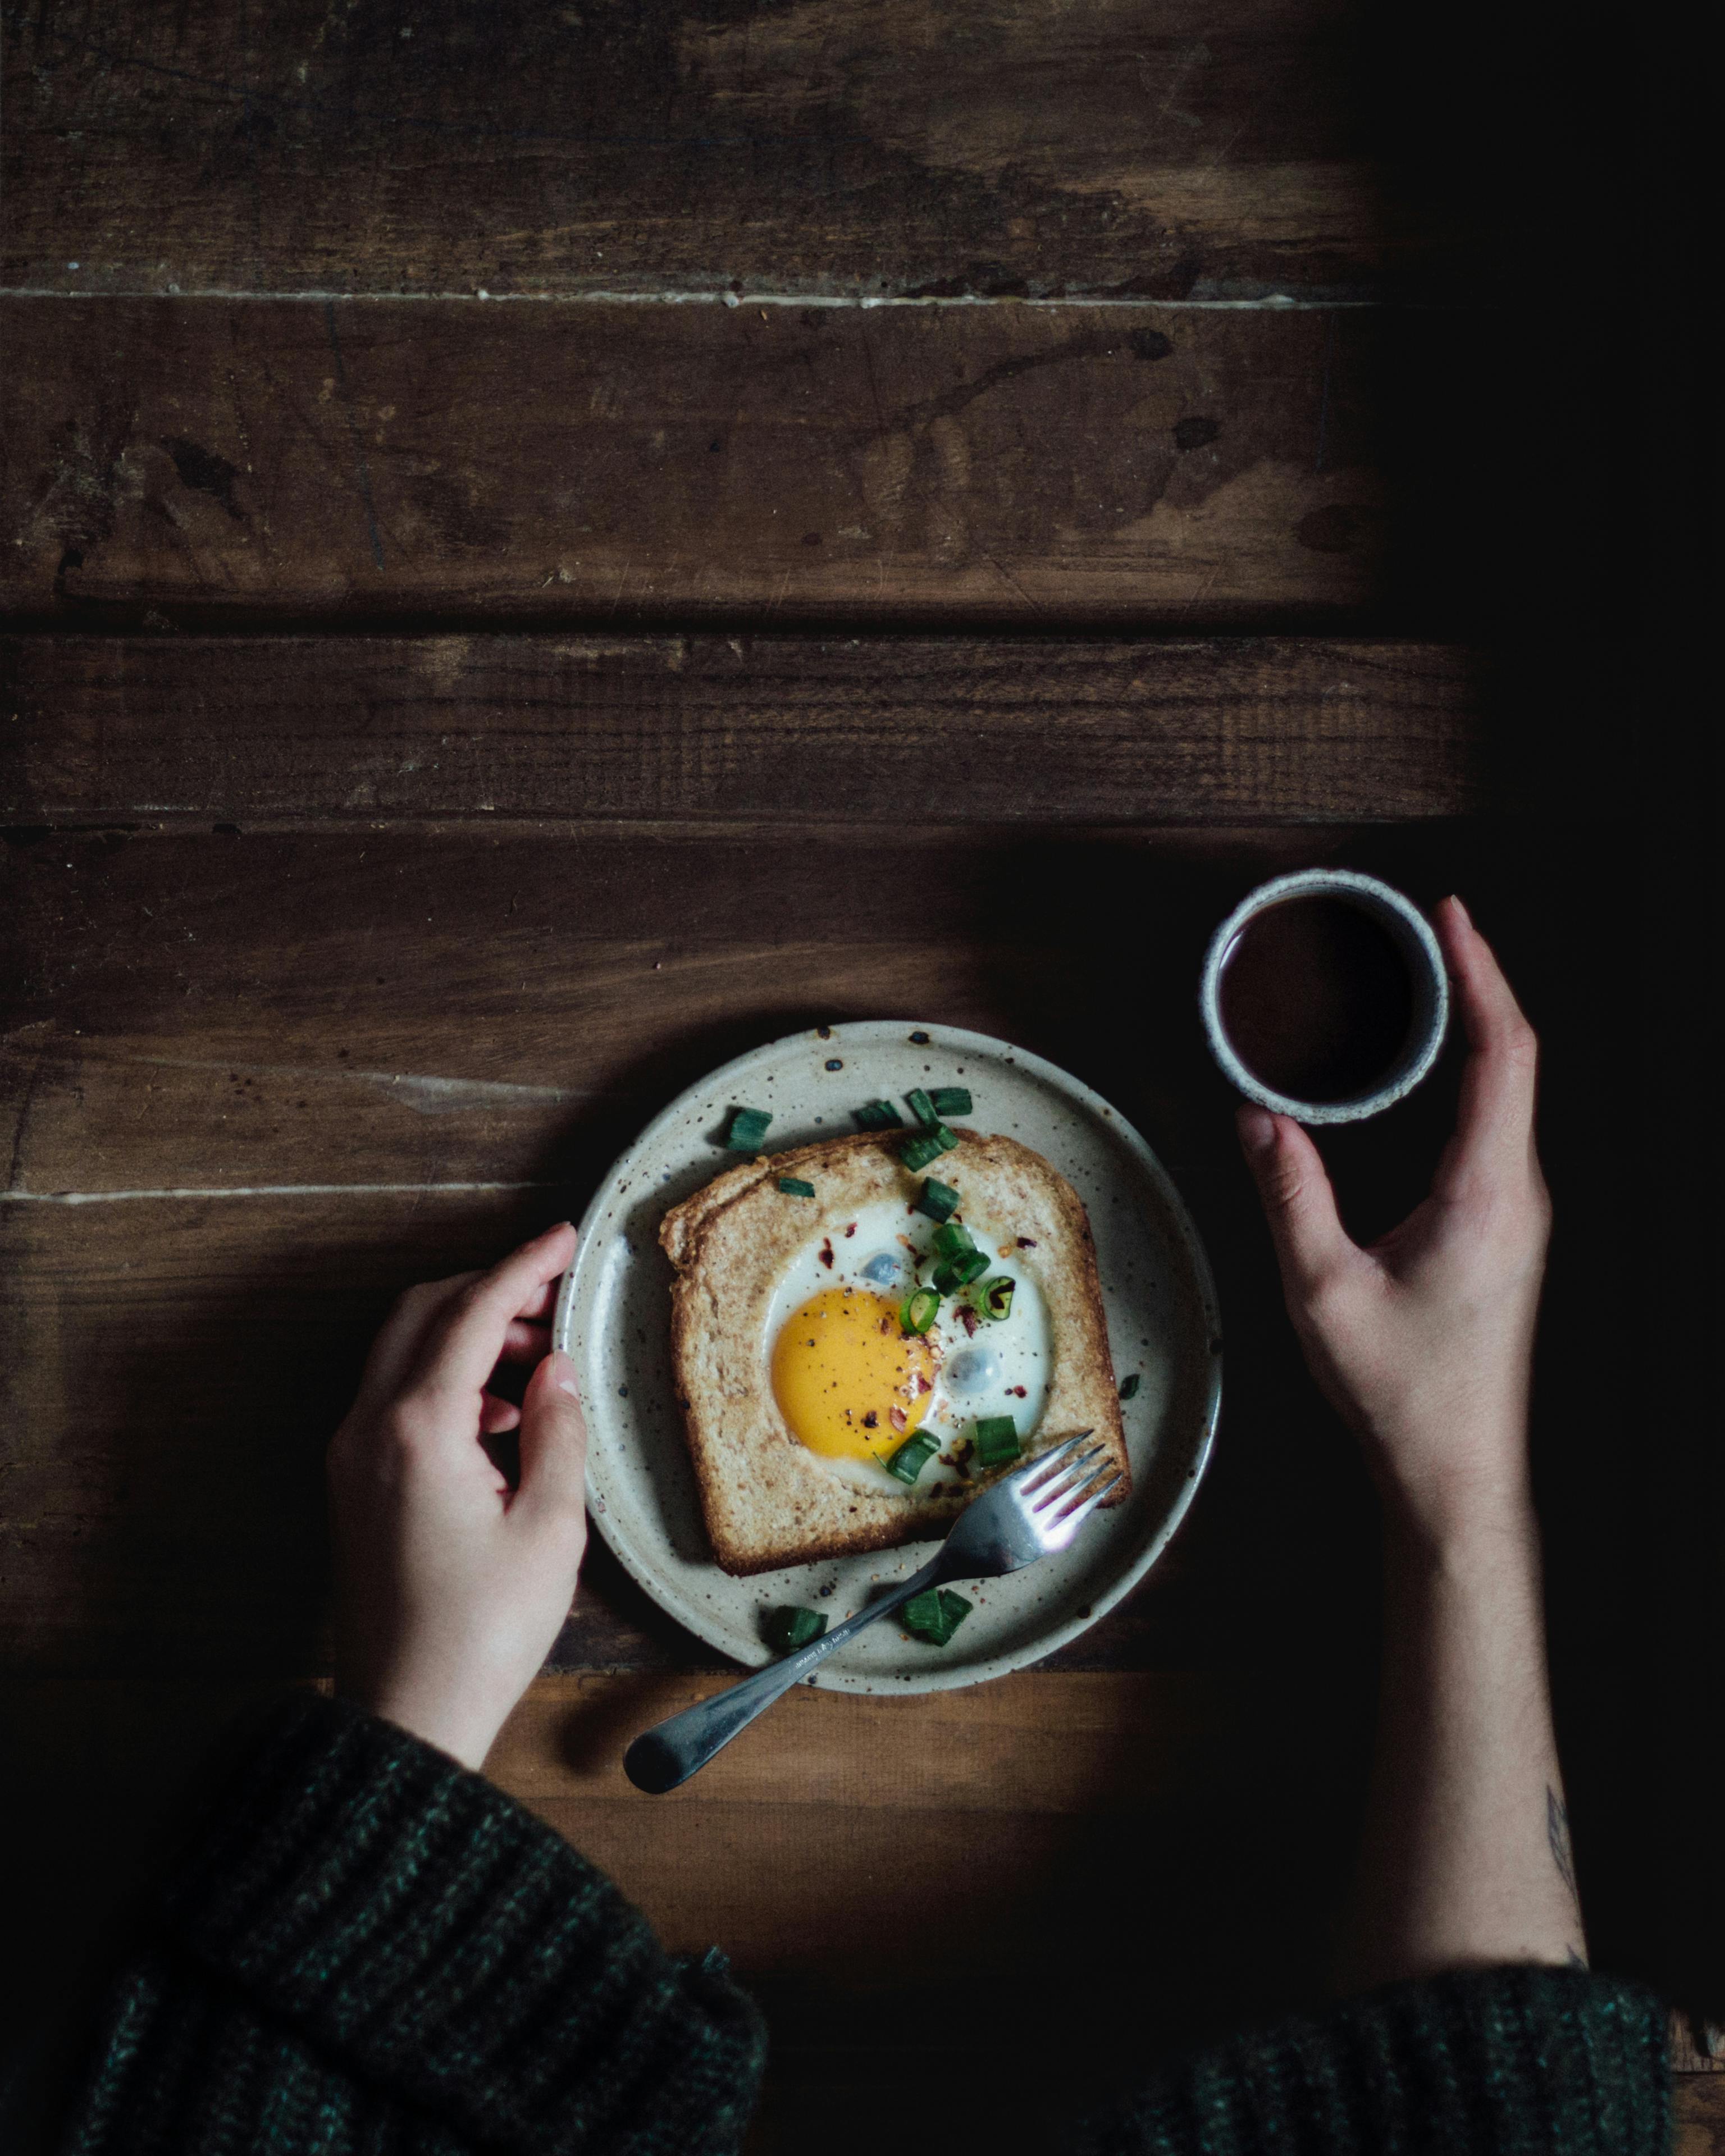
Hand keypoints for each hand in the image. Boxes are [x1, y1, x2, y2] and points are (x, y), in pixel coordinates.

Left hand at [327, 1221, 586, 1769]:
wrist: (407, 1713)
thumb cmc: (481, 1632)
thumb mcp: (549, 1528)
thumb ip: (555, 1432)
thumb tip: (557, 1371)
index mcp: (418, 1429)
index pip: (472, 1313)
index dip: (523, 1267)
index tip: (562, 1240)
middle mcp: (369, 1430)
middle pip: (422, 1315)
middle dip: (489, 1293)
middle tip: (554, 1303)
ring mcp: (353, 1458)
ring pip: (403, 1354)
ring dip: (467, 1339)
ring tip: (538, 1366)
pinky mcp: (355, 1487)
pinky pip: (395, 1400)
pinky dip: (446, 1382)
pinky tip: (500, 1420)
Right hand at [1237, 897, 1550, 1547]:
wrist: (1457, 1469)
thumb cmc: (1399, 1391)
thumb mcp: (1321, 1290)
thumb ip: (1290, 1195)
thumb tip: (1258, 1115)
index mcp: (1487, 1194)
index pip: (1502, 1054)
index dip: (1482, 974)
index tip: (1453, 916)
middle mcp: (1517, 1192)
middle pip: (1515, 1057)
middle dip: (1477, 981)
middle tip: (1432, 926)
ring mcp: (1517, 1211)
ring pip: (1509, 1091)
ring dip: (1474, 1026)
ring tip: (1428, 975)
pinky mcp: (1503, 1229)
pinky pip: (1495, 1125)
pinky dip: (1468, 1072)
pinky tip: (1428, 1064)